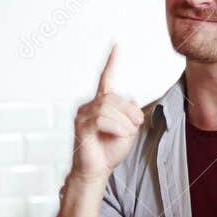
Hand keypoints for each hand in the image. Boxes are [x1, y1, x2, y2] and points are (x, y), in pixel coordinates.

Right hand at [70, 46, 143, 185]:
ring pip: (108, 108)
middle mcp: (89, 106)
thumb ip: (131, 114)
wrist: (98, 170)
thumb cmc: (109, 151)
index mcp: (101, 104)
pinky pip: (102, 119)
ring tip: (125, 133)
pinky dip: (116, 127)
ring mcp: (83, 115)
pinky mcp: (81, 126)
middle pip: (113, 97)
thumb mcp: (128, 130)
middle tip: (135, 125)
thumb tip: (132, 101)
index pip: (106, 78)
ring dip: (124, 122)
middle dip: (129, 112)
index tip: (117, 46)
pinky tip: (117, 134)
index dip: (111, 62)